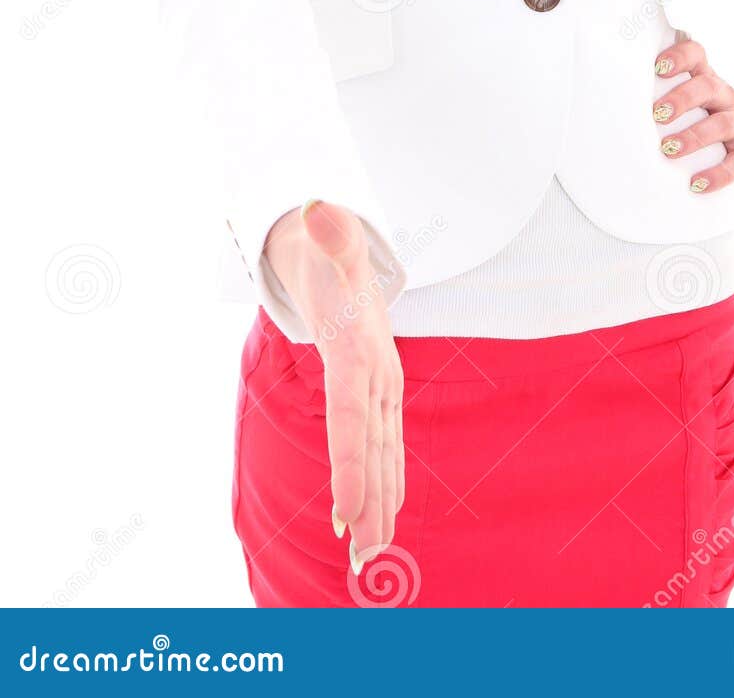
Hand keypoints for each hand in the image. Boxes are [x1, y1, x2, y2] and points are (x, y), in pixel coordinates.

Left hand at [264, 199, 404, 572]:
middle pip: (372, 450)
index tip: (344, 512)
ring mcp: (382, 387)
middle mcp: (377, 375)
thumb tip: (318, 208)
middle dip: (370, 504)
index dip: (350, 466)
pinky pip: (382, 447)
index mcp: (360, 351)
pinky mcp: (378, 393)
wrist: (343, 248)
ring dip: (378, 506)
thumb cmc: (328, 250)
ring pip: (382, 456)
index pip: (352, 419)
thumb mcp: (327, 238)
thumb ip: (328, 230)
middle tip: (364, 558)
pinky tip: (380, 517)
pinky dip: (383, 484)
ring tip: (371, 556)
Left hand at [652, 36, 733, 191]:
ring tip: (669, 149)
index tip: (658, 67)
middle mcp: (726, 97)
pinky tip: (698, 184)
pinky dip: (718, 174)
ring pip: (722, 123)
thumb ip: (665, 102)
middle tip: (657, 114)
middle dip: (682, 98)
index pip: (697, 56)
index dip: (680, 57)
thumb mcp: (695, 106)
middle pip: (708, 87)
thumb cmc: (711, 123)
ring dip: (694, 136)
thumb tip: (617, 111)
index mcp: (708, 81)